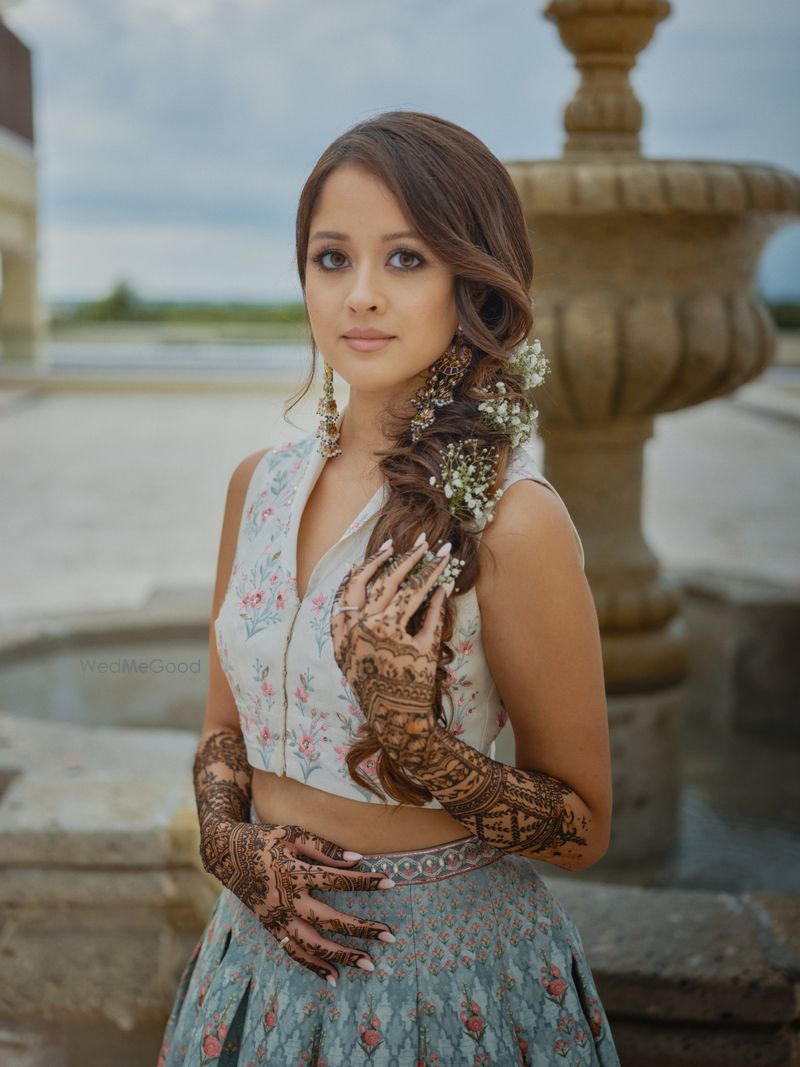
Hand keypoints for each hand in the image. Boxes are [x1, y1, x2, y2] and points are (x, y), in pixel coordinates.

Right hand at [201, 816, 396, 984]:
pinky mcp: (270, 928)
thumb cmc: (263, 839)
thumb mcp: (292, 833)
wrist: (225, 854)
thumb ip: (324, 847)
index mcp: (294, 872)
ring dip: (342, 956)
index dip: (365, 881)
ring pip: (313, 944)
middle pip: (330, 920)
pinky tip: (333, 977)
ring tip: (369, 964)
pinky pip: (293, 952)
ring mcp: (277, 918)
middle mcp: (286, 900)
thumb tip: (357, 859)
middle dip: (362, 929)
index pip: (338, 880)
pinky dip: (313, 966)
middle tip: (390, 937)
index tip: (390, 882)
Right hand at [329, 536, 451, 770]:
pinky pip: (423, 609)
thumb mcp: (349, 657)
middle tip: (420, 540)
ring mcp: (385, 635)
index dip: (366, 565)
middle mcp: (361, 630)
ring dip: (421, 566)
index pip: (351, 587)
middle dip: (401, 556)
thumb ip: (350, 625)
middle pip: (381, 581)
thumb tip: (359, 589)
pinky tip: (445, 581)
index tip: (382, 548)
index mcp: (343, 632)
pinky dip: (435, 592)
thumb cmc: (374, 688)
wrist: (393, 721)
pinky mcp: (409, 643)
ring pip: (404, 588)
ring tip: (439, 551)